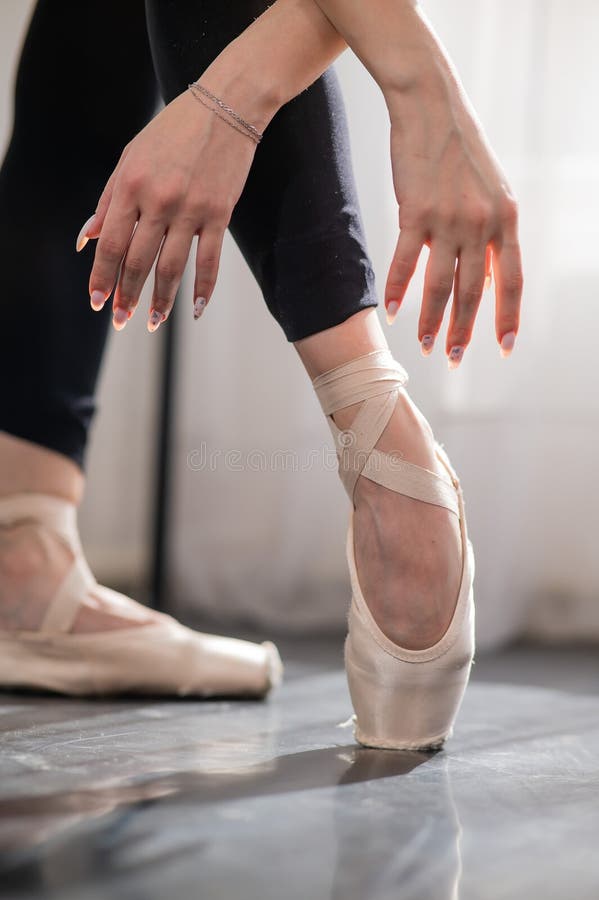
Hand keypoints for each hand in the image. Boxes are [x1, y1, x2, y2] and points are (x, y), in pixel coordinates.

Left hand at [76, 89, 258, 330]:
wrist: (225, 106)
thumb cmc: (173, 131)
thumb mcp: (130, 157)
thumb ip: (108, 200)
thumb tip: (87, 239)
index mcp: (131, 185)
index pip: (110, 242)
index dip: (102, 276)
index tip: (98, 302)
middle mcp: (158, 200)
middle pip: (138, 261)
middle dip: (127, 294)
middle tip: (122, 319)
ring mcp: (191, 209)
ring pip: (172, 267)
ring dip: (161, 300)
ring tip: (154, 322)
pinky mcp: (220, 214)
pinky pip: (210, 261)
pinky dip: (204, 289)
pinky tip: (197, 310)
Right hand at [384, 85, 522, 365]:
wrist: (432, 107)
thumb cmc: (460, 150)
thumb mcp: (492, 191)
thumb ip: (492, 234)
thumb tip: (485, 279)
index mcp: (506, 220)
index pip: (511, 282)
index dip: (507, 318)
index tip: (503, 347)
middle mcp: (481, 223)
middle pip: (473, 292)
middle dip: (464, 331)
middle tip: (455, 358)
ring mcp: (449, 218)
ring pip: (440, 285)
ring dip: (431, 321)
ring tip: (426, 345)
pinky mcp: (416, 211)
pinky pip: (405, 262)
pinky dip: (396, 290)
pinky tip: (392, 311)